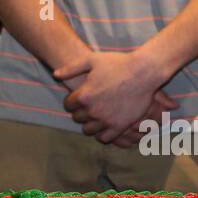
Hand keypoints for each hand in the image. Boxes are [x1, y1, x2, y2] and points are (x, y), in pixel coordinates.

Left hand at [54, 50, 173, 144]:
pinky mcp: (119, 126)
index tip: (76, 98)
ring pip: (88, 130)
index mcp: (84, 95)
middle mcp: (93, 110)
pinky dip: (101, 134)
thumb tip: (55, 74)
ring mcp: (106, 120)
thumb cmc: (117, 63)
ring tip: (94, 116)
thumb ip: (71, 68)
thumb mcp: (91, 60)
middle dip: (79, 112)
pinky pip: (104, 138)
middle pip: (77, 118)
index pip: (68, 105)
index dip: (71, 101)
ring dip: (89, 124)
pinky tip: (104, 126)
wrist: (143, 72)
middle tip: (86, 107)